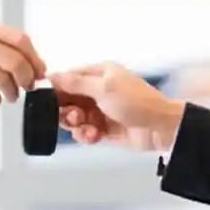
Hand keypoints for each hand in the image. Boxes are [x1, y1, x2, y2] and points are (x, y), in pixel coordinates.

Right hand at [48, 62, 185, 151]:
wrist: (160, 128)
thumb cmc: (137, 102)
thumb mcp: (104, 88)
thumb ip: (76, 83)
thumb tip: (54, 76)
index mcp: (99, 73)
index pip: (69, 78)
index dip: (57, 89)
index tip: (49, 101)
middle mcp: (99, 90)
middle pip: (69, 99)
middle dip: (67, 110)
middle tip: (74, 117)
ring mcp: (101, 110)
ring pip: (75, 117)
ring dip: (77, 125)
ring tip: (88, 128)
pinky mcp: (105, 128)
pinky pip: (86, 131)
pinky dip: (87, 135)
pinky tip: (95, 136)